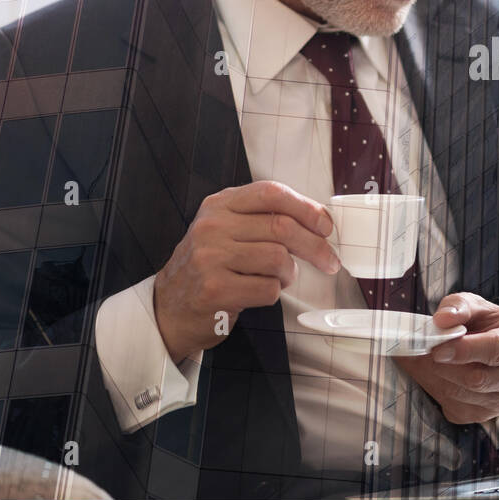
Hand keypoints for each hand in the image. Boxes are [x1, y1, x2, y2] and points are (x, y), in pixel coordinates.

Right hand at [154, 180, 338, 363]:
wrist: (169, 307)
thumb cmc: (208, 267)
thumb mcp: (227, 230)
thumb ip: (263, 219)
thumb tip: (317, 221)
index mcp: (219, 205)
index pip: (271, 193)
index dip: (306, 207)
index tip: (325, 225)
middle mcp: (212, 227)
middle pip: (282, 227)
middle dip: (315, 246)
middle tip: (329, 260)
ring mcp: (210, 257)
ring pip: (278, 258)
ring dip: (289, 273)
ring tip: (278, 277)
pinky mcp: (215, 289)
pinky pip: (268, 288)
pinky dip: (274, 292)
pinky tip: (259, 291)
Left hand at [395, 292, 498, 425]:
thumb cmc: (489, 325)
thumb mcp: (477, 306)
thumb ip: (459, 307)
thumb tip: (442, 320)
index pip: (497, 349)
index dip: (465, 350)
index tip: (438, 349)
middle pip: (477, 378)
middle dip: (443, 365)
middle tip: (421, 350)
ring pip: (462, 395)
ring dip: (434, 377)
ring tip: (422, 358)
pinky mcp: (486, 415)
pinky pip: (455, 407)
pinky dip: (436, 389)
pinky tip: (432, 372)